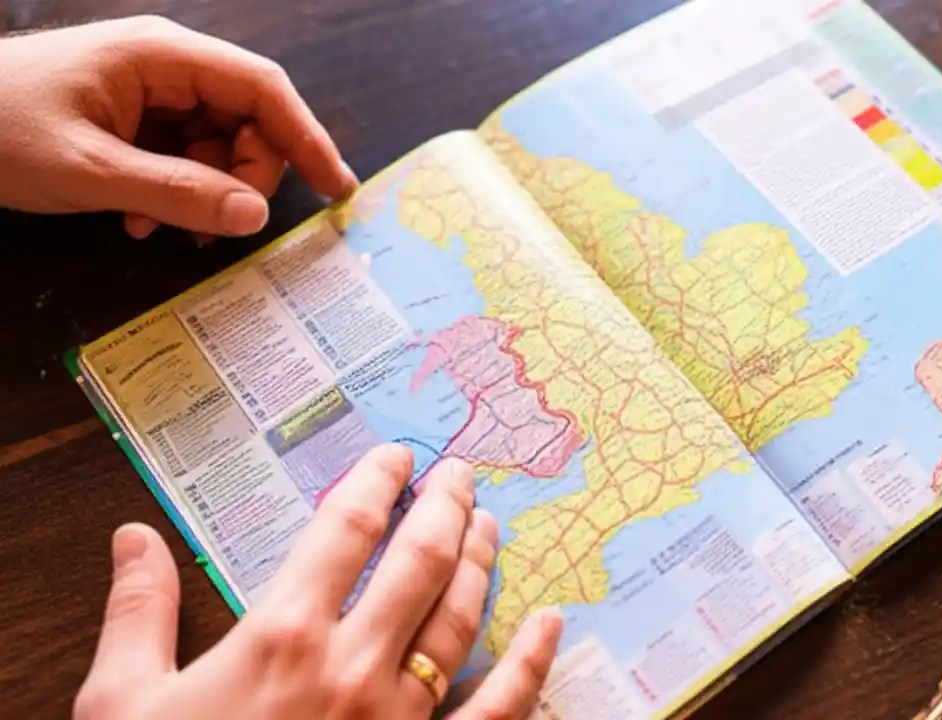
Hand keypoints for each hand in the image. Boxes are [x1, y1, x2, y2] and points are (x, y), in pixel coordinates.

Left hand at [0, 16, 358, 241]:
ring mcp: (149, 92)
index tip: (335, 188)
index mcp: (162, 56)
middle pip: (247, 121)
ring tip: (157, 225)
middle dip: (243, 177)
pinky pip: (183, 157)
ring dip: (203, 193)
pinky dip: (175, 193)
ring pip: (217, 145)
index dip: (306, 138)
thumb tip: (256, 215)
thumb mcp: (90, 171)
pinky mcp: (133, 118)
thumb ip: (178, 194)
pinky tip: (139, 218)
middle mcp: (165, 66)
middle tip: (219, 224)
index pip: (262, 89)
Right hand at [74, 445, 562, 719]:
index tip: (396, 455)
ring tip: (490, 524)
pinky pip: (499, 708)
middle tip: (462, 474)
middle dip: (444, 506)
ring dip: (479, 563)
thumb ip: (139, 611)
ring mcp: (399, 717)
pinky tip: (550, 622)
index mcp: (281, 636)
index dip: (376, 481)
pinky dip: (530, 661)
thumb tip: (132, 534)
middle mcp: (351, 665)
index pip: (345, 528)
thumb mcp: (123, 701)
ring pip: (459, 618)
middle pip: (418, 560)